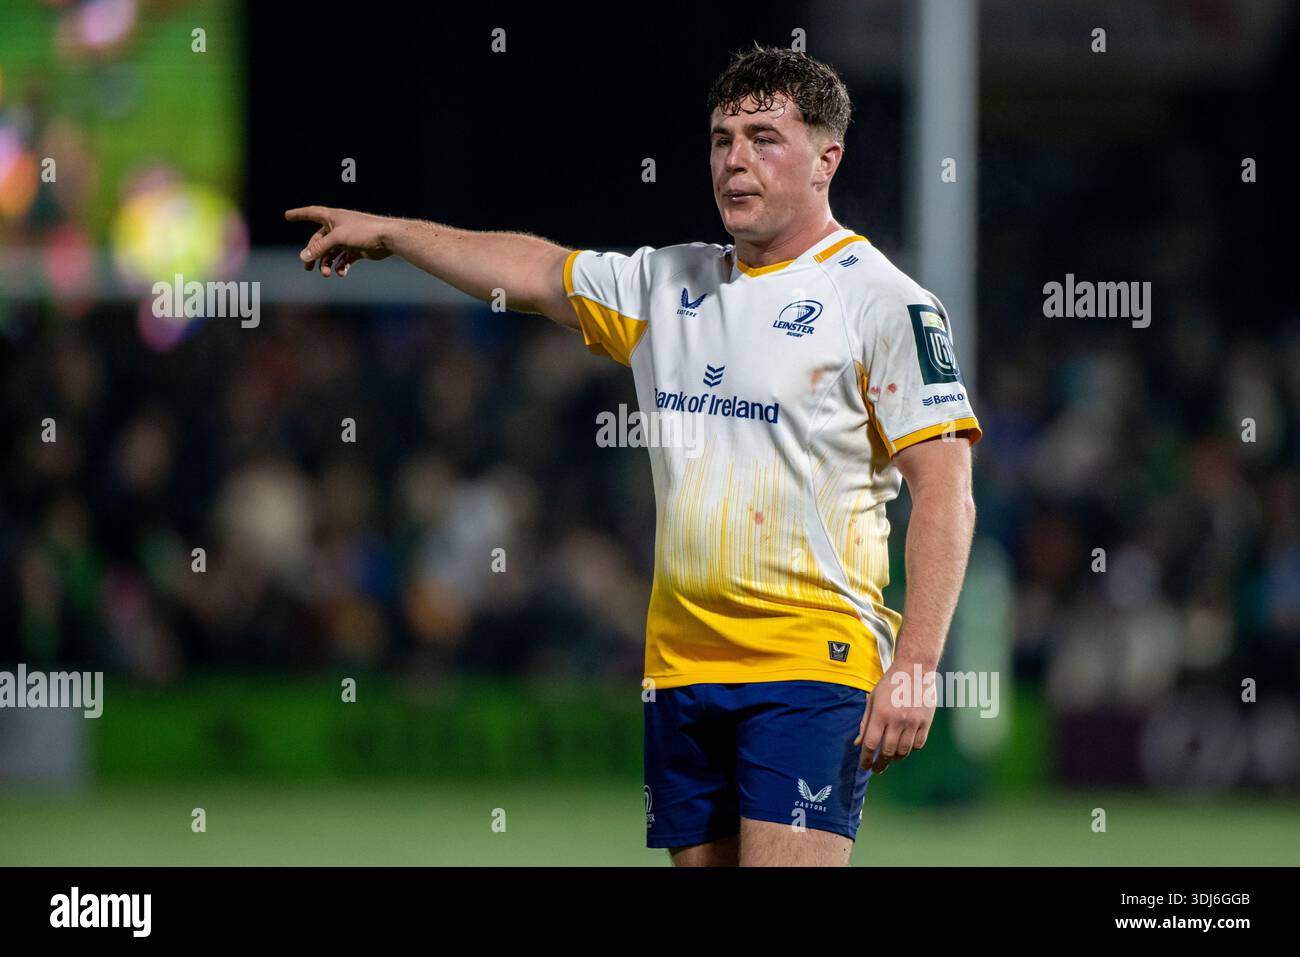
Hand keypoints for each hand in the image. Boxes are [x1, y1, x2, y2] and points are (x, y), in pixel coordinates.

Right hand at [284, 205, 394, 276]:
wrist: (388, 237)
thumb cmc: (363, 232)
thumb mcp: (338, 238)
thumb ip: (320, 248)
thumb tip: (303, 257)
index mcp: (332, 217)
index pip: (311, 213)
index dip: (299, 214)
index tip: (287, 215)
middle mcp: (338, 226)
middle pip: (319, 241)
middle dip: (314, 255)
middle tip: (308, 269)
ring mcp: (348, 238)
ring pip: (331, 252)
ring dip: (327, 263)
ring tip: (327, 273)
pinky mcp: (357, 249)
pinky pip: (343, 259)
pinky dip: (340, 266)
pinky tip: (341, 273)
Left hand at [853, 659, 936, 773]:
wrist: (915, 669)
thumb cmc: (891, 683)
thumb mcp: (873, 699)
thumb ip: (866, 722)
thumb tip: (858, 744)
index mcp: (881, 714)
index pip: (870, 744)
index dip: (865, 758)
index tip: (864, 766)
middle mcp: (897, 720)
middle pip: (887, 752)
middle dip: (880, 763)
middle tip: (876, 768)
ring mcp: (913, 722)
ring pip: (903, 751)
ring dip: (894, 758)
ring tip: (889, 759)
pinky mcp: (926, 722)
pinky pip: (917, 745)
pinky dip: (910, 750)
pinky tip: (904, 748)